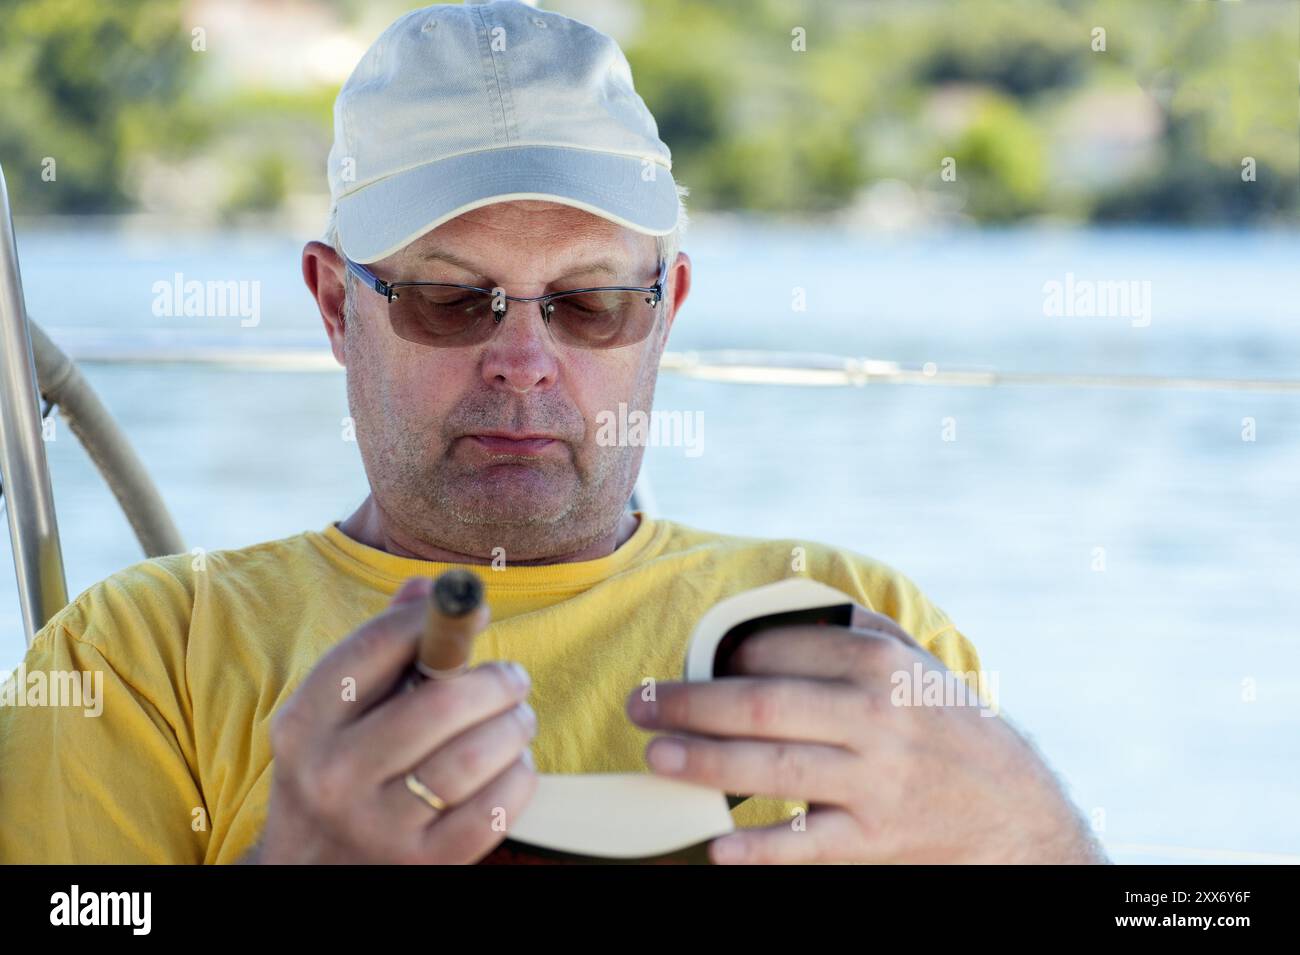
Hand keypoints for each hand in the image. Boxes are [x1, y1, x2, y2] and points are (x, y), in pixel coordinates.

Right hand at [256, 577, 537, 862]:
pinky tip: (511, 765)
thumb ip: (381, 647)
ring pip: (474, 757)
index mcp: (306, 722)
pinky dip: (518, 776)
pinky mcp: (422, 864)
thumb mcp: (334, 712)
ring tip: (518, 719)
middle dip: (495, 681)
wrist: (309, 873)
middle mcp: (333, 775)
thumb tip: (432, 588)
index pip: (376, 647)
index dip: (436, 618)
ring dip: (514, 726)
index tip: (473, 610)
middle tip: (513, 678)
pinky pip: (495, 809)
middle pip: (440, 705)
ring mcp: (377, 827)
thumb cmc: (337, 771)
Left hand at [625, 609, 1106, 863]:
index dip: (722, 658)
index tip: (692, 663)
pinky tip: (718, 848)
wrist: (1011, 806)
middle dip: (688, 704)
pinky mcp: (874, 837)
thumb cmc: (943, 721)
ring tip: (654, 757)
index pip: (777, 651)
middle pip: (761, 707)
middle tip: (639, 705)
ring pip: (772, 771)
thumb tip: (780, 597)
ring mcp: (875, 780)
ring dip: (703, 764)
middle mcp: (875, 717)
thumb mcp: (911, 660)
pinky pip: (807, 844)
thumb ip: (851, 626)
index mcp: (877, 663)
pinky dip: (762, 850)